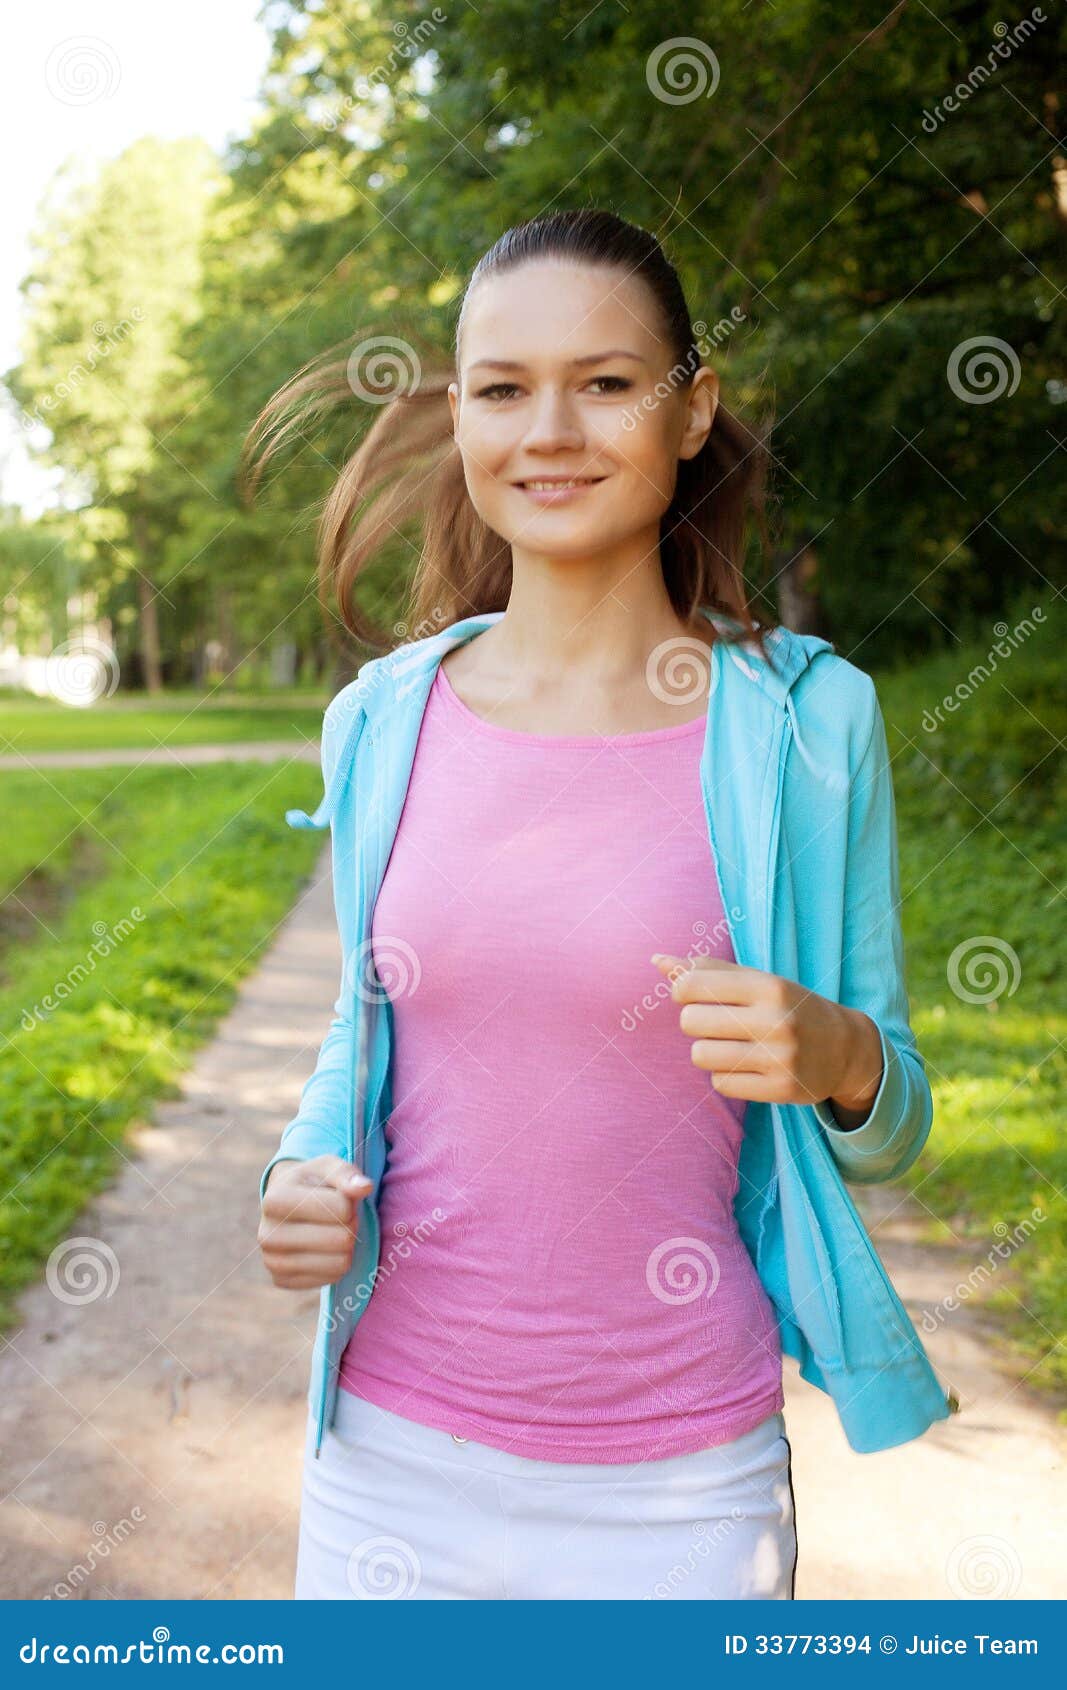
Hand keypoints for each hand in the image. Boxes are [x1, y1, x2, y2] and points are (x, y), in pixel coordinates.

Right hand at [258, 1154, 372, 1289]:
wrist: (287, 1206)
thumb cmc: (313, 1183)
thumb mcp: (328, 1167)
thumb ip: (346, 1173)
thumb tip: (364, 1187)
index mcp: (274, 1200)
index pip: (341, 1208)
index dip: (350, 1202)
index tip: (340, 1198)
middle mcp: (267, 1235)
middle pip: (342, 1239)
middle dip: (351, 1225)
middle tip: (341, 1217)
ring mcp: (272, 1262)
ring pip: (340, 1263)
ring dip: (347, 1246)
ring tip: (333, 1230)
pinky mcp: (281, 1281)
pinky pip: (332, 1278)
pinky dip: (337, 1263)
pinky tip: (324, 1249)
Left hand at [651, 952, 882, 1122]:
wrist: (846, 1049)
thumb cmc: (790, 1007)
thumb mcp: (758, 980)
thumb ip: (708, 969)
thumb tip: (657, 962)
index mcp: (768, 986)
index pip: (692, 985)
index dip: (682, 991)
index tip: (695, 996)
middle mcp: (776, 1020)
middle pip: (690, 1022)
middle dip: (695, 1023)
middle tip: (717, 1024)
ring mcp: (781, 1058)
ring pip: (701, 1056)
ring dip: (708, 1051)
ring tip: (732, 1046)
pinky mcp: (782, 1090)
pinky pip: (721, 1084)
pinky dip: (725, 1076)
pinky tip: (746, 1068)